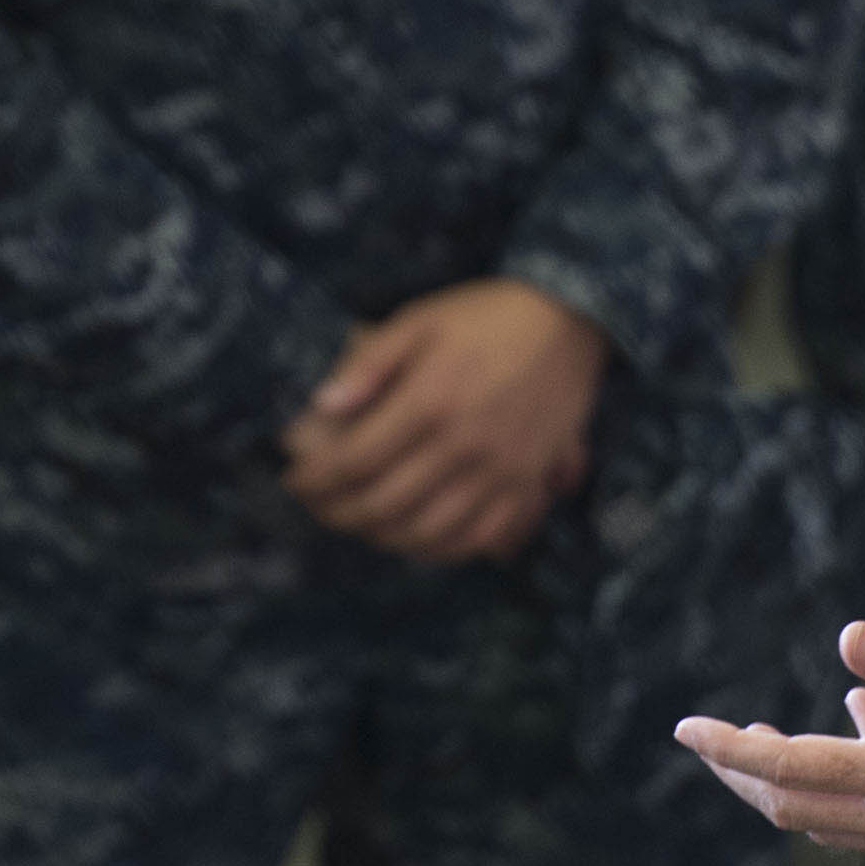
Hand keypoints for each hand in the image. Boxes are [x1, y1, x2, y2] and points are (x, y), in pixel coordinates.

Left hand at [278, 279, 607, 564]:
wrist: (570, 319)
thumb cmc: (487, 316)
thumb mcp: (419, 319)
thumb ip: (369, 364)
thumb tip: (321, 406)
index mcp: (429, 402)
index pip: (354, 461)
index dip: (315, 479)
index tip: (294, 480)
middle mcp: (463, 446)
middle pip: (383, 505)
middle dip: (337, 512)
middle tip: (316, 505)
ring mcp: (499, 472)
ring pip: (426, 532)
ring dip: (381, 536)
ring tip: (358, 522)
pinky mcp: (527, 484)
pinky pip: (478, 537)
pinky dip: (439, 549)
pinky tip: (415, 539)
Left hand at [675, 621, 864, 865]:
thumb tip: (844, 639)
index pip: (788, 769)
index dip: (730, 750)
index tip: (685, 730)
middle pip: (790, 804)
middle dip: (740, 773)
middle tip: (706, 739)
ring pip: (824, 816)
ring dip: (786, 778)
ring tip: (764, 732)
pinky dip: (844, 775)